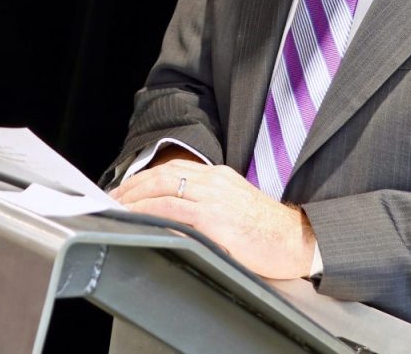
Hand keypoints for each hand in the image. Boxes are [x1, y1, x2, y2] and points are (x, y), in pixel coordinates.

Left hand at [111, 159, 316, 279]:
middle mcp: (214, 181)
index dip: (145, 178)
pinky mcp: (214, 219)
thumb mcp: (237, 204)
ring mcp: (213, 198)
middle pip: (162, 175)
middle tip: (112, 197)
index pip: (173, 169)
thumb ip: (210, 201)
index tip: (127, 188)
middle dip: (133, 186)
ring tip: (116, 207)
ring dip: (135, 197)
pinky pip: (173, 210)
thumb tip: (178, 211)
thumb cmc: (268, 230)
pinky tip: (136, 217)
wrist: (297, 241)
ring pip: (163, 189)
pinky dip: (150, 211)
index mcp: (219, 176)